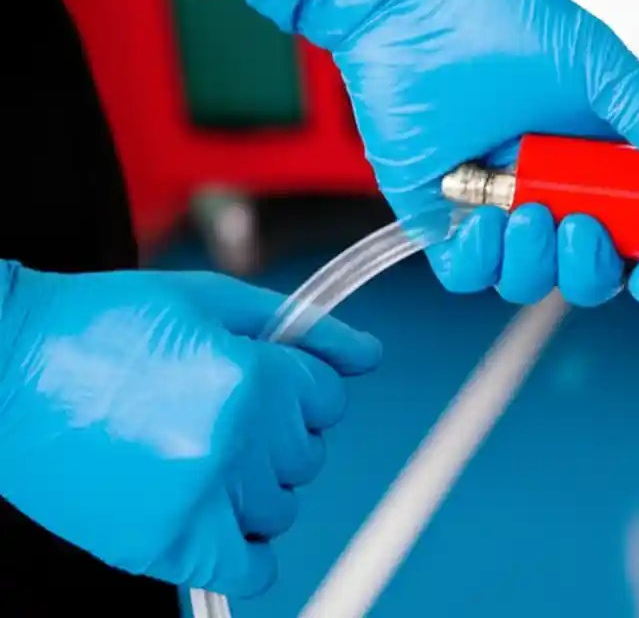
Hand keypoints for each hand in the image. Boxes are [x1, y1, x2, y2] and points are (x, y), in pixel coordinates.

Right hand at [0, 262, 380, 596]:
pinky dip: (247, 553)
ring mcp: (199, 498)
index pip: (327, 399)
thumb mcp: (208, 302)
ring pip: (281, 507)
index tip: (257, 381)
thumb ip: (304, 332)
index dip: (294, 386)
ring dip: (254, 486)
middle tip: (212, 412)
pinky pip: (249, 570)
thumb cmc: (97, 326)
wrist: (2, 367)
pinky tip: (219, 519)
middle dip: (274, 433)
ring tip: (193, 454)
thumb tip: (368, 354)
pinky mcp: (161, 543)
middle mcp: (235, 443)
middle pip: (306, 454)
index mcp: (252, 379)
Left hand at [247, 0, 638, 306]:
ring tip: (527, 213)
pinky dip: (481, 260)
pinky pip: (466, 272)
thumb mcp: (600, 70)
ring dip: (535, 262)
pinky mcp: (443, 217)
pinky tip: (486, 217)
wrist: (418, 5)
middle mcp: (549, 195)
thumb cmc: (500, 22)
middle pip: (586, 274)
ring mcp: (497, 209)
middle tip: (582, 225)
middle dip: (590, 267)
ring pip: (529, 281)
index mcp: (595, 168)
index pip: (636, 239)